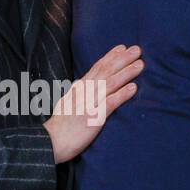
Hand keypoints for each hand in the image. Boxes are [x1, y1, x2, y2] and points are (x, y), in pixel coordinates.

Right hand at [43, 44, 142, 163]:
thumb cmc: (59, 126)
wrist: (49, 142)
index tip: (122, 48)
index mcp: (79, 88)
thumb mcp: (67, 103)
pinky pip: (109, 103)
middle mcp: (84, 92)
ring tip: (140, 64)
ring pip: (109, 84)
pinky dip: (122, 94)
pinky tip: (133, 88)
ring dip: (126, 73)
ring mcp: (88, 104)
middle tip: (137, 49)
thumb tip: (81, 83)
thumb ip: (77, 93)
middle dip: (122, 59)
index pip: (96, 68)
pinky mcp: (92, 118)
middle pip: (105, 71)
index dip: (110, 57)